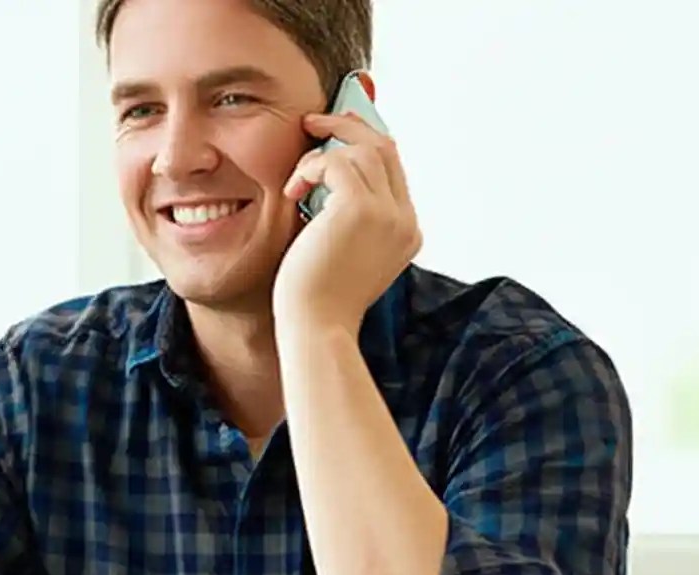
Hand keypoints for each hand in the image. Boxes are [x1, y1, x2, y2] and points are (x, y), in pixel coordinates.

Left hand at [273, 112, 421, 334]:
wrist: (315, 327)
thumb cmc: (317, 298)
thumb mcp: (342, 251)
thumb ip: (347, 219)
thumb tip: (329, 180)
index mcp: (406, 232)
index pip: (393, 169)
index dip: (364, 144)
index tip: (335, 133)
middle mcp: (404, 220)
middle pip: (386, 148)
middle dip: (348, 128)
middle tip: (312, 123)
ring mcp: (387, 214)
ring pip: (362, 150)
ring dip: (321, 156)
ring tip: (295, 182)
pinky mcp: (360, 209)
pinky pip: (336, 162)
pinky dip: (310, 168)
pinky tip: (293, 192)